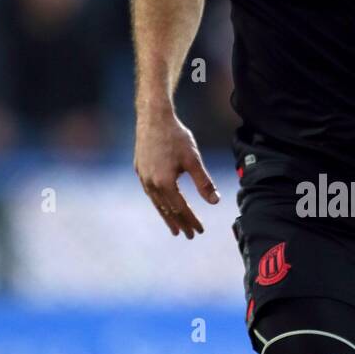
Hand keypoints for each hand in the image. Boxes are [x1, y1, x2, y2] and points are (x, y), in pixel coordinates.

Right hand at [134, 109, 219, 237]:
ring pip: (157, 204)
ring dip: (167, 217)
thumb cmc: (176, 137)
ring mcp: (143, 178)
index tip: (200, 231)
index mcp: (165, 183)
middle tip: (190, 235)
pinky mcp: (140, 170)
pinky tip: (163, 206)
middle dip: (180, 223)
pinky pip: (150, 194)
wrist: (153, 117)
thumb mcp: (193, 160)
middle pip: (168, 210)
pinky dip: (159, 204)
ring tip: (175, 229)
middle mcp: (151, 184)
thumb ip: (203, 182)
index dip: (191, 220)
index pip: (181, 209)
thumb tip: (215, 201)